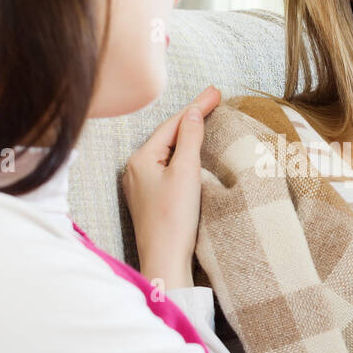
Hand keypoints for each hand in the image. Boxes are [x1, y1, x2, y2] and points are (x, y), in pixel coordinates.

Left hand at [122, 85, 221, 287]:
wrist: (164, 260)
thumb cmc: (173, 219)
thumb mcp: (185, 172)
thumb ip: (189, 139)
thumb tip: (193, 113)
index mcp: (140, 159)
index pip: (172, 124)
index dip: (196, 106)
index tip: (217, 91)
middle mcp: (135, 169)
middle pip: (168, 135)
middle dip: (191, 117)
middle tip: (214, 98)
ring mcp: (141, 185)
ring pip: (167, 151)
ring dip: (186, 135)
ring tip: (205, 117)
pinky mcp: (151, 199)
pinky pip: (167, 167)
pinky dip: (182, 154)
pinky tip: (192, 151)